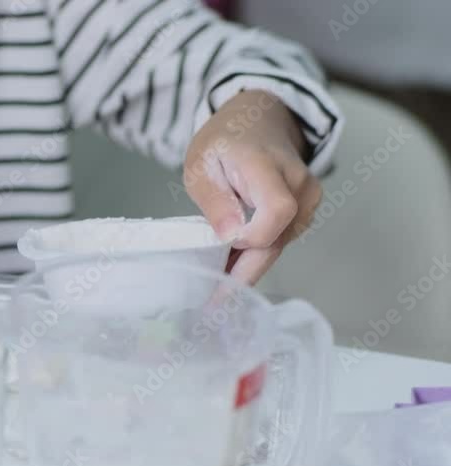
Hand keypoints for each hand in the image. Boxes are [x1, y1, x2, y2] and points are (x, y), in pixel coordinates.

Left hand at [184, 90, 321, 284]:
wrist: (258, 120)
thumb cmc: (224, 142)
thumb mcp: (201, 164)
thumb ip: (215, 200)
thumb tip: (229, 237)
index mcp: (265, 164)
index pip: (277, 211)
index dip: (253, 238)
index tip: (224, 246)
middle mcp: (297, 181)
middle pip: (278, 238)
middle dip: (244, 272)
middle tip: (213, 300)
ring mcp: (308, 196)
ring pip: (279, 244)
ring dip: (248, 265)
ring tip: (215, 277)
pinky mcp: (307, 209)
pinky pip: (282, 240)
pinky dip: (257, 254)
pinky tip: (232, 260)